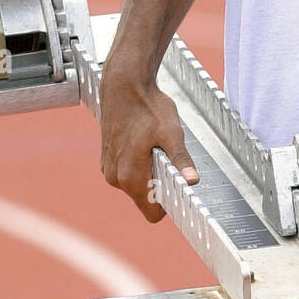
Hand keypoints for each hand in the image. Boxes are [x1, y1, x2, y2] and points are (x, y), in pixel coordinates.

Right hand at [100, 49, 198, 223]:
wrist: (123, 84)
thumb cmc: (147, 106)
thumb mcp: (171, 132)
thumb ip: (180, 160)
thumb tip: (192, 181)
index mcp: (130, 177)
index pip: (152, 213)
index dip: (168, 203)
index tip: (177, 185)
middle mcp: (115, 178)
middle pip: (145, 199)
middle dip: (159, 184)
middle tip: (167, 157)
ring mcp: (109, 168)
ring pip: (136, 185)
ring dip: (148, 172)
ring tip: (153, 145)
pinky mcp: (107, 158)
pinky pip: (126, 172)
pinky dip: (137, 163)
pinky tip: (142, 141)